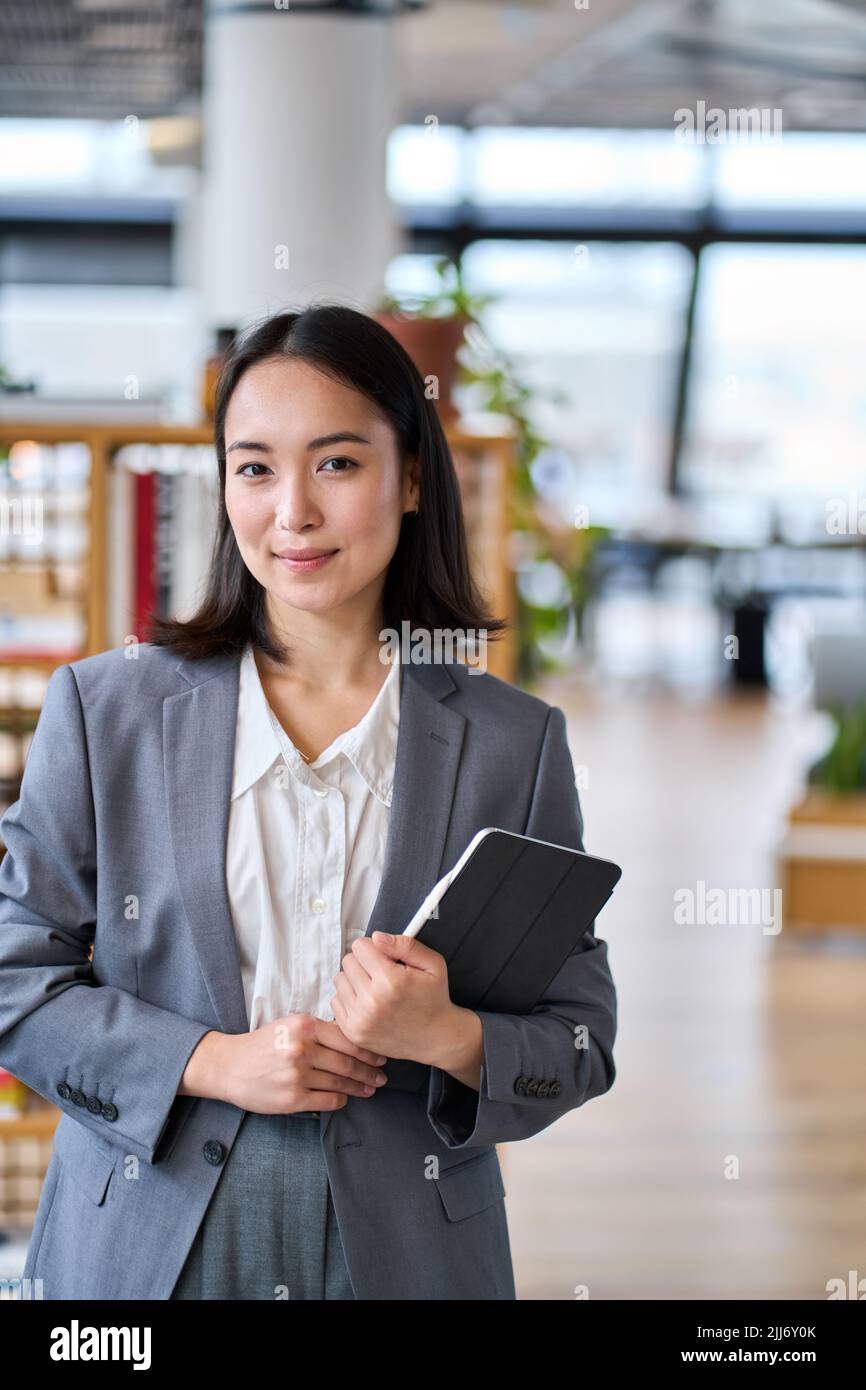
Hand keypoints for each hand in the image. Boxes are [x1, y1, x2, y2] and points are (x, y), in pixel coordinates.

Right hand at [210, 1015, 388, 1113]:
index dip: (368, 1049)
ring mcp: (297, 1075)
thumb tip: (356, 1037)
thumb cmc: (265, 1044)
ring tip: (371, 1089)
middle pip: (347, 1062)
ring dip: (360, 1088)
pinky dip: (341, 1100)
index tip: (381, 1056)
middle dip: (369, 1071)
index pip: (347, 1037)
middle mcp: (301, 1049)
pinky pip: (328, 1101)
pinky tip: (345, 1098)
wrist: (230, 1066)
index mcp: (304, 1026)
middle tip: (382, 1076)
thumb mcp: (290, 1025)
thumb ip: (320, 1030)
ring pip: (340, 1083)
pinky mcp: (292, 1099)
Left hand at [330, 931, 456, 1064]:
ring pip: (339, 979)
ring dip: (354, 980)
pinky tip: (367, 1002)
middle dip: (363, 962)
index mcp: (391, 981)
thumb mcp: (433, 964)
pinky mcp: (353, 1032)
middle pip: (348, 961)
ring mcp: (360, 1019)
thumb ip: (405, 945)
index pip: (359, 947)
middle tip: (380, 973)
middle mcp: (372, 1001)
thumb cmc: (433, 998)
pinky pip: (335, 1000)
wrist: (434, 1037)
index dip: (373, 948)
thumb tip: (376, 937)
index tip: (384, 958)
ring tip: (374, 988)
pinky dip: (349, 998)